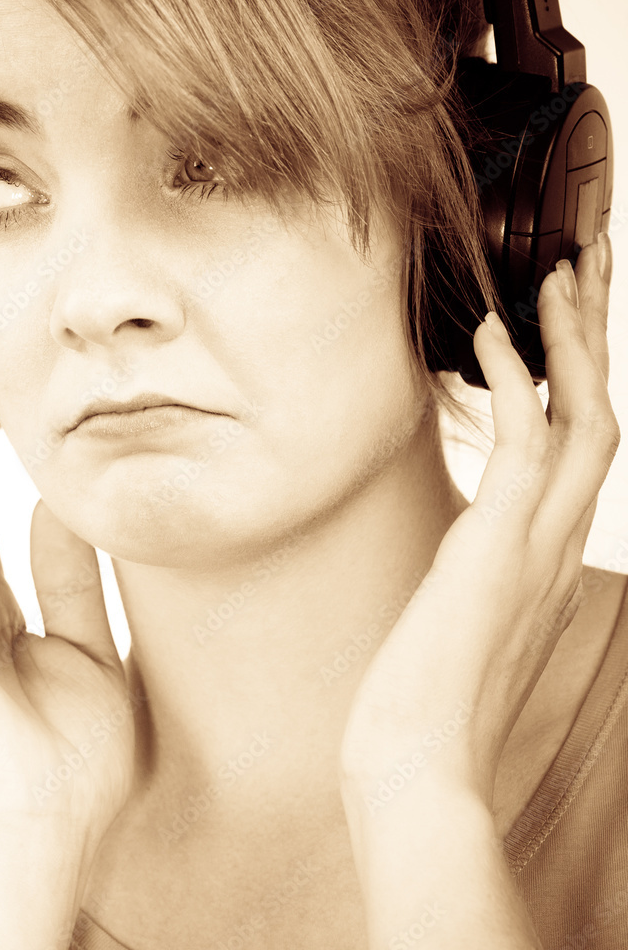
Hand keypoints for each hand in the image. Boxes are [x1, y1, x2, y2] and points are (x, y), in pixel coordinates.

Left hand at [341, 233, 618, 801]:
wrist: (418, 757)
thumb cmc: (430, 691)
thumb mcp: (465, 611)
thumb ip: (481, 568)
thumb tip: (469, 542)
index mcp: (552, 552)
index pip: (587, 446)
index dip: (586, 376)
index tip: (570, 319)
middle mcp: (562, 541)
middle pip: (605, 414)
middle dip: (599, 338)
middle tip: (591, 265)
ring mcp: (538, 543)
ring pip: (585, 416)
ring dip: (574, 341)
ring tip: (562, 273)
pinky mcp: (499, 545)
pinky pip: (523, 443)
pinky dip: (513, 381)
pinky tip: (491, 331)